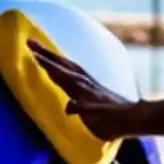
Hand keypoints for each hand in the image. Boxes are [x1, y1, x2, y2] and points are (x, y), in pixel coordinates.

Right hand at [27, 40, 146, 139]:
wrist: (133, 118)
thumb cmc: (111, 122)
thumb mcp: (94, 120)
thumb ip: (80, 110)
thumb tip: (68, 106)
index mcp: (80, 89)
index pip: (59, 73)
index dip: (45, 64)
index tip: (32, 53)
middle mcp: (84, 81)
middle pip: (62, 63)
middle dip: (45, 52)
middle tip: (30, 40)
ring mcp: (89, 81)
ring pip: (68, 64)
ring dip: (54, 55)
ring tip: (41, 48)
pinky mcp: (94, 84)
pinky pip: (74, 69)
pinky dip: (65, 63)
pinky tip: (63, 63)